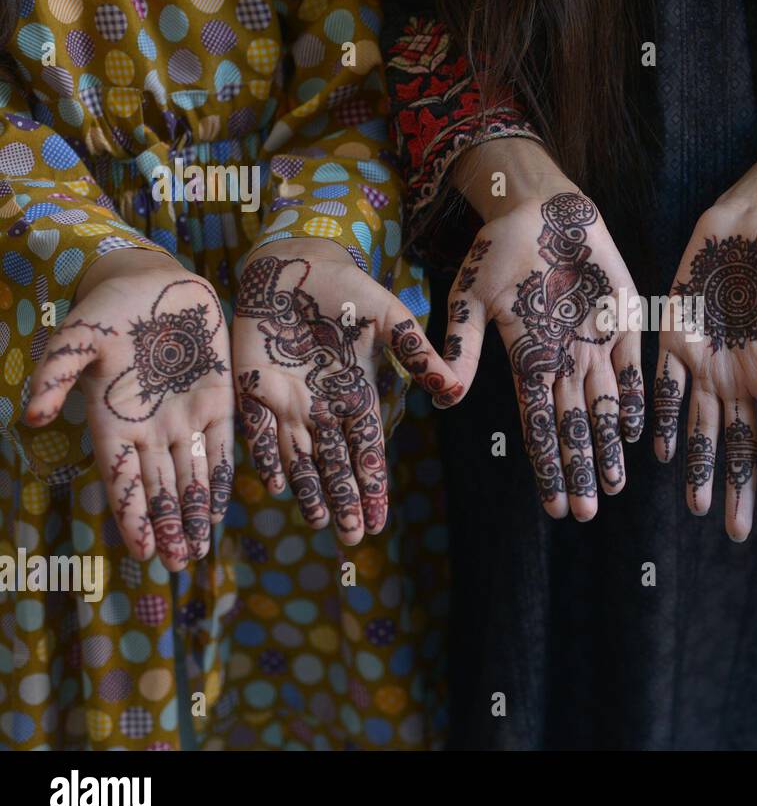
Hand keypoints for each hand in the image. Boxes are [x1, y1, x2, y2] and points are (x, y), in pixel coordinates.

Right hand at [24, 249, 234, 569]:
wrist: (153, 283)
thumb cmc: (107, 310)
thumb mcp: (75, 338)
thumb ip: (56, 376)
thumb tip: (33, 416)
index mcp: (113, 420)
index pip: (123, 479)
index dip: (132, 514)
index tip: (143, 550)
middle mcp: (150, 428)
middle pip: (159, 488)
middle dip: (168, 526)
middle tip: (179, 564)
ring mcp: (185, 416)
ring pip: (191, 475)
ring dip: (194, 513)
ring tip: (198, 550)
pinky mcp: (217, 400)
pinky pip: (222, 446)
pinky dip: (222, 477)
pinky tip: (223, 509)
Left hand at [232, 238, 459, 544]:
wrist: (292, 267)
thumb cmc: (344, 288)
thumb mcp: (387, 317)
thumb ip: (415, 352)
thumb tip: (453, 388)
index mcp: (356, 394)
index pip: (367, 450)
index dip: (372, 485)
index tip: (380, 519)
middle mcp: (324, 408)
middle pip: (336, 464)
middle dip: (344, 501)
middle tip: (352, 538)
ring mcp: (288, 401)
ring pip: (301, 459)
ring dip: (311, 491)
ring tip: (319, 525)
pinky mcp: (254, 389)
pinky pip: (260, 431)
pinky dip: (268, 456)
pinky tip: (277, 484)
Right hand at [436, 189, 642, 520]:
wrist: (537, 207)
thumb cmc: (497, 250)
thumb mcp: (470, 299)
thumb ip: (464, 346)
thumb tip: (445, 396)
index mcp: (529, 360)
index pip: (539, 425)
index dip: (547, 465)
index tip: (552, 504)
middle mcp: (564, 360)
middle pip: (573, 426)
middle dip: (580, 469)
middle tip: (587, 513)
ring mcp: (594, 342)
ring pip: (603, 405)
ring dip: (608, 446)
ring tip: (613, 487)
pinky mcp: (622, 318)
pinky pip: (632, 366)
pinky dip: (634, 397)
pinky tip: (637, 431)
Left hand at [656, 197, 756, 540]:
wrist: (752, 219)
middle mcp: (740, 378)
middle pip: (740, 446)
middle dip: (740, 490)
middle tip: (737, 533)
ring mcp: (707, 361)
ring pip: (700, 427)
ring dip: (700, 467)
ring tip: (698, 508)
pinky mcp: (676, 338)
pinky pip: (664, 385)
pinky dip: (661, 416)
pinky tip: (660, 451)